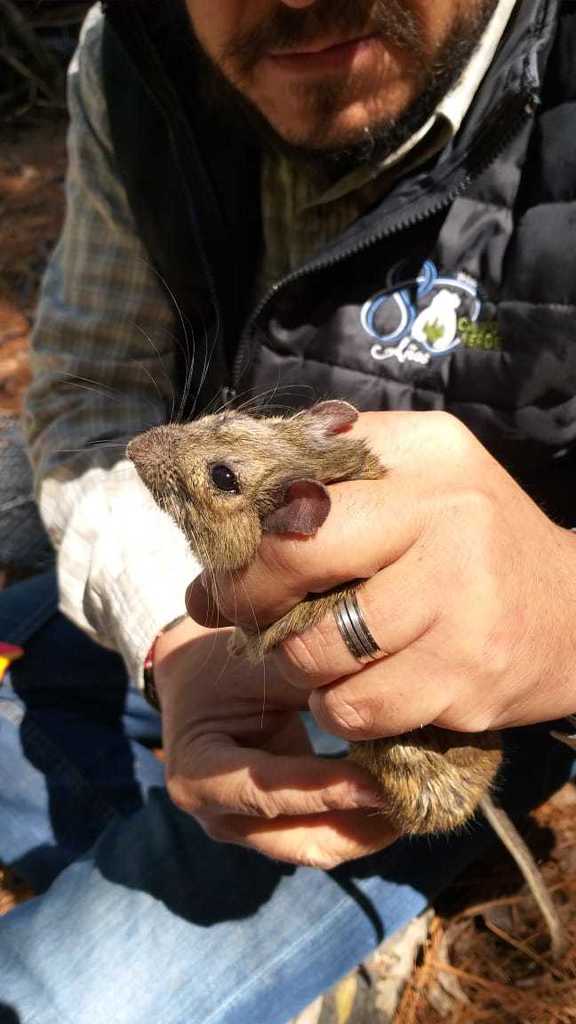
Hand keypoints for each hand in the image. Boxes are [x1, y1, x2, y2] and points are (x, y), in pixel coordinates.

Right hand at [153, 616, 396, 866]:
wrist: (194, 679)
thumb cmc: (221, 665)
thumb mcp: (257, 666)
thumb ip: (309, 684)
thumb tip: (381, 697)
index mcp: (198, 775)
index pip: (267, 791)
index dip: (324, 791)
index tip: (380, 784)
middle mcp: (219, 816)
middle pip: (299, 840)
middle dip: (359, 824)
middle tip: (414, 799)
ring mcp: (247, 829)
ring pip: (320, 847)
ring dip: (369, 828)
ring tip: (418, 798)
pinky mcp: (276, 826)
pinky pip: (325, 835)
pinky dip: (361, 820)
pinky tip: (400, 795)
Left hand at [187, 412, 575, 741]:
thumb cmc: (475, 540)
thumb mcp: (420, 478)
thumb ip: (333, 474)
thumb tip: (225, 525)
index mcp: (427, 456)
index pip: (298, 491)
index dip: (243, 542)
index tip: (220, 571)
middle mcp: (449, 517)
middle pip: (296, 558)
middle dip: (249, 599)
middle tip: (242, 618)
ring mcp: (463, 602)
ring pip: (317, 649)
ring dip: (296, 664)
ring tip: (313, 657)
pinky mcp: (469, 678)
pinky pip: (358, 708)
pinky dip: (339, 708)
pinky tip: (356, 690)